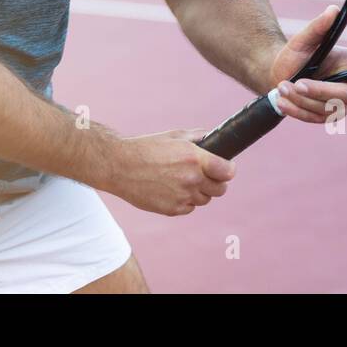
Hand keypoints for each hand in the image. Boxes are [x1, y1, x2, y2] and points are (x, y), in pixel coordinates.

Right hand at [106, 129, 234, 215]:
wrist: (119, 166)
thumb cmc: (145, 148)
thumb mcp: (172, 136)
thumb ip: (196, 138)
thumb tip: (212, 137)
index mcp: (194, 158)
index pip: (228, 171)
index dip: (228, 169)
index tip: (225, 168)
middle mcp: (191, 179)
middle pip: (220, 189)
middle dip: (216, 182)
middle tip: (205, 175)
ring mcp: (182, 196)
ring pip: (204, 200)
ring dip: (199, 192)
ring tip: (182, 181)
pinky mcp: (172, 210)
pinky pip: (189, 208)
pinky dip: (185, 201)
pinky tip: (171, 189)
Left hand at [268, 5, 346, 123]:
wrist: (277, 75)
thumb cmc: (296, 54)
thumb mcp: (304, 39)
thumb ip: (318, 27)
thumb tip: (333, 9)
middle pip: (343, 96)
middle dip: (316, 91)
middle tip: (293, 83)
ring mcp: (341, 105)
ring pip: (324, 109)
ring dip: (300, 99)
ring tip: (282, 86)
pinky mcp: (328, 117)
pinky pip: (314, 118)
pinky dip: (295, 110)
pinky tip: (283, 101)